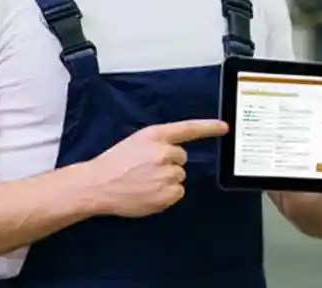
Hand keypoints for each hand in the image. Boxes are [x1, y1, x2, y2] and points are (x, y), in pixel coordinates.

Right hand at [85, 119, 229, 217]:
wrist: (98, 184)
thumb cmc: (114, 163)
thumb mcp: (135, 142)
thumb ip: (157, 143)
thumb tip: (174, 153)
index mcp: (155, 135)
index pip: (188, 129)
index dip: (208, 128)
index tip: (224, 128)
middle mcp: (164, 152)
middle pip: (182, 157)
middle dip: (169, 163)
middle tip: (147, 168)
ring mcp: (166, 174)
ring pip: (179, 176)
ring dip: (167, 180)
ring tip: (144, 181)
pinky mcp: (167, 193)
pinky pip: (177, 193)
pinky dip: (166, 195)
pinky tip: (148, 192)